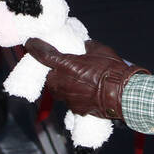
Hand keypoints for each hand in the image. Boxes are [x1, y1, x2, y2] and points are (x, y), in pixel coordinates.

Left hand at [23, 38, 148, 118]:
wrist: (123, 95)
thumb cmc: (112, 71)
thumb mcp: (100, 50)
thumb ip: (88, 47)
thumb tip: (85, 45)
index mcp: (65, 65)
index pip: (42, 55)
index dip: (34, 47)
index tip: (30, 44)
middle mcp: (62, 82)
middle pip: (48, 76)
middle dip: (53, 71)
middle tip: (63, 66)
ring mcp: (68, 97)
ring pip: (57, 90)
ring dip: (62, 84)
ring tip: (75, 80)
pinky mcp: (76, 109)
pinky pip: (70, 101)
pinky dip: (74, 96)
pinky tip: (85, 92)